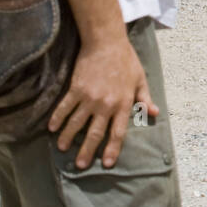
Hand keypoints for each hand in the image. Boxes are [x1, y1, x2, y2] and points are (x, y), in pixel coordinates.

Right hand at [48, 34, 158, 169]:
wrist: (106, 42)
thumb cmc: (126, 59)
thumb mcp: (140, 79)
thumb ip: (145, 98)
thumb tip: (154, 113)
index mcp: (122, 104)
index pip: (117, 132)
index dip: (112, 149)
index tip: (106, 163)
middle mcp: (105, 104)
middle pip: (95, 133)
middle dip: (87, 151)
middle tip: (80, 165)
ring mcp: (89, 97)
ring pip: (76, 123)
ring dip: (68, 137)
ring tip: (62, 148)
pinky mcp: (76, 88)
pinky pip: (65, 107)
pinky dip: (57, 118)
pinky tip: (52, 128)